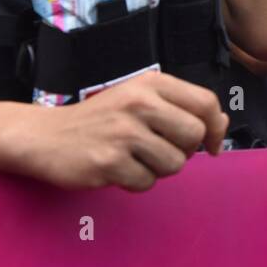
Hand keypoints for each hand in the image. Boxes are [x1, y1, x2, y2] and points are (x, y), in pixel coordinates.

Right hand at [0, 72, 228, 191]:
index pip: (206, 102)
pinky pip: (146, 183)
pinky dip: (136, 182)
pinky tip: (118, 168)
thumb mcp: (141, 99)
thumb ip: (182, 107)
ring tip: (135, 158)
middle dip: (185, 150)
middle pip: (194, 135)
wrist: (44, 135)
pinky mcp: (108, 161)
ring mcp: (123, 132)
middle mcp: (139, 103)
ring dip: (159, 169)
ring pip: (174, 164)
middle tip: (160, 149)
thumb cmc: (101, 119)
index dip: (215, 127)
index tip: (210, 142)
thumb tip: (221, 123)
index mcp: (151, 84)